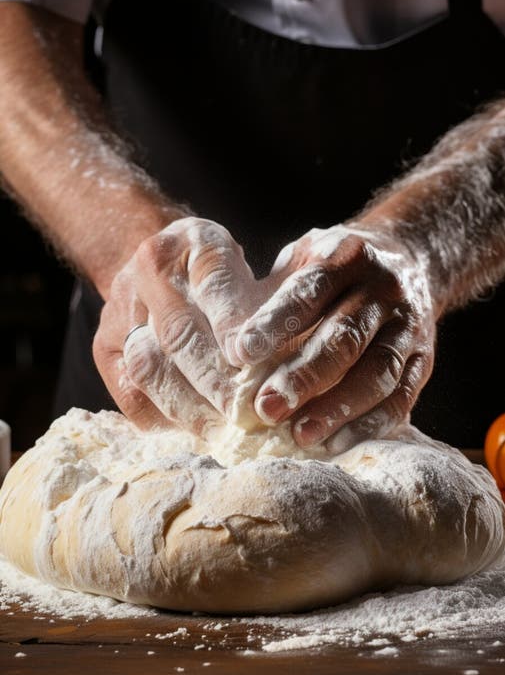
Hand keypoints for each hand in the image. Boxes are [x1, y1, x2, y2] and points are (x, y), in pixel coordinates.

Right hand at [93, 217, 263, 434]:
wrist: (163, 263)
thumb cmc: (229, 278)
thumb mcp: (257, 273)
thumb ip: (280, 306)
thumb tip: (310, 357)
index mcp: (197, 240)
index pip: (215, 284)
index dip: (233, 324)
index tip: (252, 360)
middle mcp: (152, 268)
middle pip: (179, 333)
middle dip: (215, 380)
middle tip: (246, 413)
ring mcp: (121, 307)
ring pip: (150, 367)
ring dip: (189, 406)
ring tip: (224, 432)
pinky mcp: (104, 346)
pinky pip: (129, 392)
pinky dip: (163, 417)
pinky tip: (193, 433)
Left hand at [230, 225, 435, 452]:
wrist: (409, 261)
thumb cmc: (332, 271)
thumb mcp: (301, 261)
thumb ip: (269, 297)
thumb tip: (227, 348)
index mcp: (347, 256)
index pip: (309, 290)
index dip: (274, 323)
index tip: (240, 353)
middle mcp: (384, 289)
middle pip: (345, 337)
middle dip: (304, 376)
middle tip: (265, 408)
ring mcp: (408, 326)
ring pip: (377, 372)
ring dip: (337, 407)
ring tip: (300, 434)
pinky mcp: (424, 360)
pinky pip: (400, 397)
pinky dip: (369, 424)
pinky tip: (336, 443)